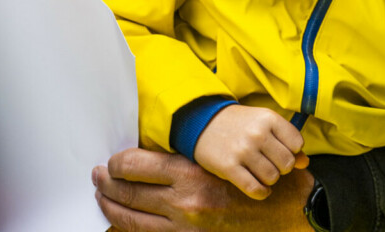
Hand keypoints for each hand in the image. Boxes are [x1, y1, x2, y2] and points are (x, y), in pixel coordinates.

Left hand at [94, 145, 313, 230]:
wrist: (287, 211)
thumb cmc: (255, 178)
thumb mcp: (221, 159)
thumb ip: (186, 159)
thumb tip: (148, 159)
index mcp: (190, 174)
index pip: (136, 166)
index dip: (116, 164)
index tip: (110, 161)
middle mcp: (183, 203)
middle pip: (128, 194)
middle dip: (107, 185)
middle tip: (97, 177)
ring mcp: (185, 228)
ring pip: (132, 221)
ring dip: (111, 208)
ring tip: (102, 198)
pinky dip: (130, 230)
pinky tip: (122, 223)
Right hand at [193, 106, 305, 198]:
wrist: (202, 121)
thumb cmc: (238, 123)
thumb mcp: (263, 123)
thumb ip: (286, 140)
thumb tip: (305, 162)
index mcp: (268, 118)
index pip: (297, 144)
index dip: (291, 150)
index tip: (280, 149)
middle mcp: (257, 134)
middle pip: (287, 164)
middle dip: (281, 167)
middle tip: (270, 162)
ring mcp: (243, 151)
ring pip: (272, 178)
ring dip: (269, 179)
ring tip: (261, 172)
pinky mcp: (229, 167)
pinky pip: (255, 189)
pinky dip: (261, 192)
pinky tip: (259, 187)